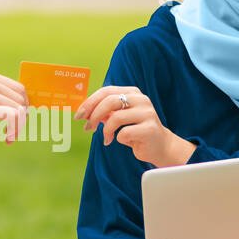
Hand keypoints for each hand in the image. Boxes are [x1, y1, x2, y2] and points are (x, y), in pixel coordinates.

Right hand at [0, 68, 28, 164]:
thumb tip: (29, 104)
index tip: (17, 123)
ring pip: (20, 108)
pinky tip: (7, 139)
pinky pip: (14, 116)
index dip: (24, 107)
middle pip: (22, 98)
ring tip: (9, 137)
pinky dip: (15, 130)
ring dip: (19, 126)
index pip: (19, 88)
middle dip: (22, 118)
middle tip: (12, 133)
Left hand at [74, 85, 195, 167]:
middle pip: (109, 102)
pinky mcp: (149, 129)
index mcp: (132, 93)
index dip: (90, 102)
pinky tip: (122, 141)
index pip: (106, 91)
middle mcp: (141, 99)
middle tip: (87, 127)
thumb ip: (105, 112)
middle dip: (93, 116)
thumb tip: (84, 111)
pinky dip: (117, 138)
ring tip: (106, 138)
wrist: (160, 146)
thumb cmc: (136, 131)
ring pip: (116, 118)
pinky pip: (124, 133)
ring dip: (106, 130)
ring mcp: (147, 113)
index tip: (79, 115)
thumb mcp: (119, 118)